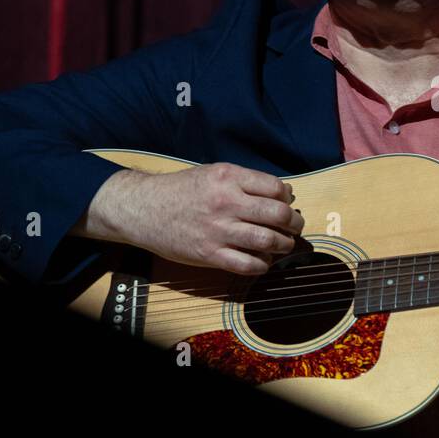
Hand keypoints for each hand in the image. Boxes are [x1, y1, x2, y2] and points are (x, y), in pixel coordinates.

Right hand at [75, 162, 303, 275]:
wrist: (143, 208)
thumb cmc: (182, 190)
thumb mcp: (214, 173)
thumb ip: (248, 181)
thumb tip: (286, 193)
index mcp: (229, 178)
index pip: (276, 188)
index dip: (288, 199)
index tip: (287, 205)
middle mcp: (226, 202)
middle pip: (278, 215)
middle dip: (295, 223)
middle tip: (295, 227)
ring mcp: (218, 230)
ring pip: (268, 241)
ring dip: (284, 245)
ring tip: (283, 245)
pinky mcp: (209, 254)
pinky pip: (248, 264)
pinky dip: (262, 265)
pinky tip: (262, 260)